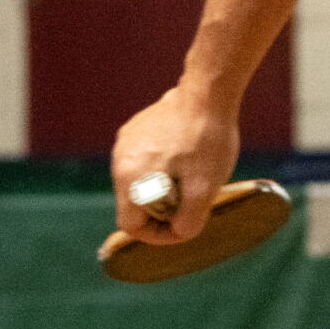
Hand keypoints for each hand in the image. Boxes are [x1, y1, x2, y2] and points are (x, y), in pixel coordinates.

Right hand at [104, 81, 239, 248]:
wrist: (209, 92)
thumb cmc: (207, 141)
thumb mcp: (204, 190)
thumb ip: (188, 222)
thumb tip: (178, 233)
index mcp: (129, 178)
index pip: (130, 225)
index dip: (156, 236)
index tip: (182, 229)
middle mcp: (120, 160)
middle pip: (134, 204)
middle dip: (162, 211)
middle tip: (192, 204)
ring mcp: (126, 141)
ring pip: (140, 181)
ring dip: (163, 188)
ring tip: (192, 179)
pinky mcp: (137, 127)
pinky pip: (145, 159)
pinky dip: (163, 167)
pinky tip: (187, 156)